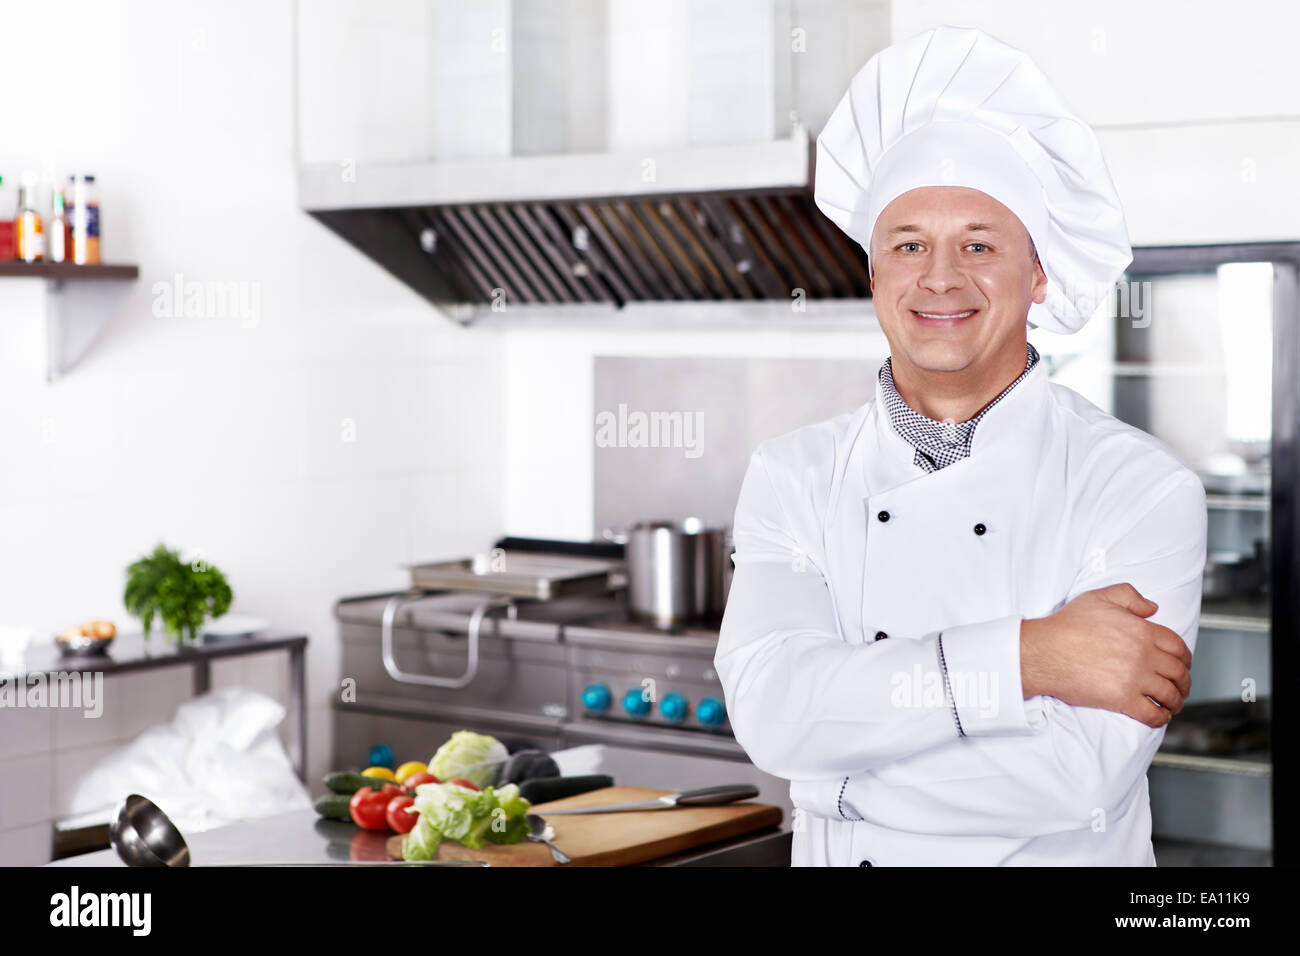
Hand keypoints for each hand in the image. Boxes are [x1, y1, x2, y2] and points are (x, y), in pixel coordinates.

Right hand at [1019, 583, 1191, 727]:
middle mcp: (1143, 654)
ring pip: (1169, 694)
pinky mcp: (1122, 699)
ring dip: (1175, 702)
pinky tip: (1159, 716)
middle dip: (1184, 683)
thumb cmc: (1066, 626)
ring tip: (1172, 704)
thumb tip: (1152, 608)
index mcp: (1141, 630)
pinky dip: (1160, 717)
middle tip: (1181, 687)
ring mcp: (1134, 678)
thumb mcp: (1099, 598)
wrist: (1043, 651)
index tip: (1183, 665)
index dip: (1185, 658)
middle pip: (1178, 673)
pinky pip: (1152, 713)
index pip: (1178, 647)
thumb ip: (1130, 596)